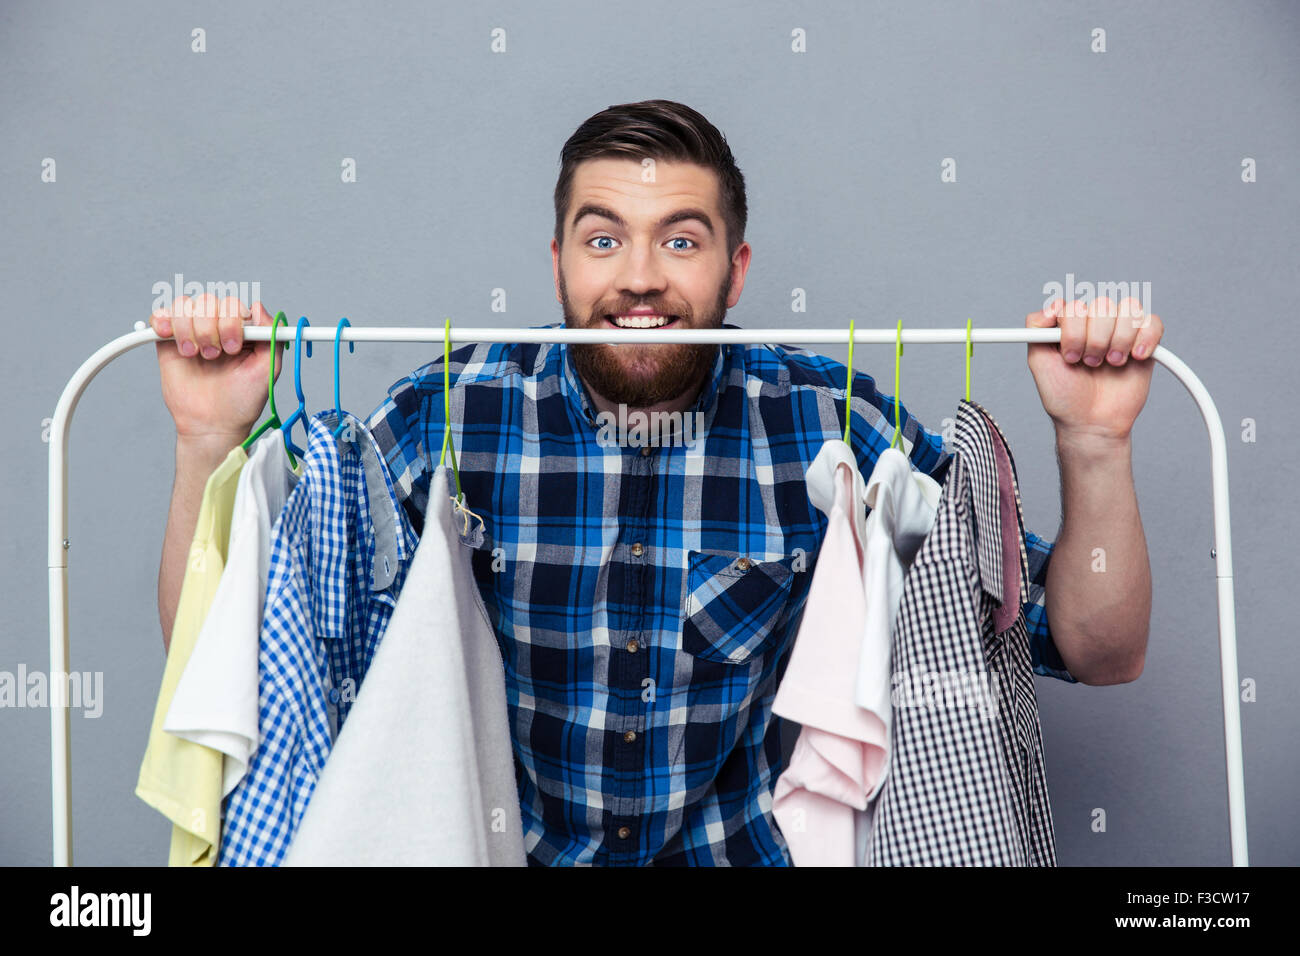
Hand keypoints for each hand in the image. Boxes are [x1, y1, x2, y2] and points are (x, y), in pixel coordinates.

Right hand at [150, 293, 282, 441]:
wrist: (213, 424)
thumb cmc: (242, 399)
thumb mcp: (269, 368)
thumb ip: (272, 335)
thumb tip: (259, 307)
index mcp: (242, 329)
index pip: (234, 304)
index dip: (232, 320)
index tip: (234, 348)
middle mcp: (217, 326)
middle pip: (208, 301)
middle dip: (210, 327)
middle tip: (215, 355)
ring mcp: (192, 331)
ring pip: (184, 305)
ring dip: (189, 328)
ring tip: (195, 355)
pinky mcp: (168, 340)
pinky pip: (160, 315)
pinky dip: (162, 320)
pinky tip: (170, 337)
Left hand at [1026, 296, 1162, 442]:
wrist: (1092, 423)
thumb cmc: (1064, 396)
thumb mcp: (1038, 362)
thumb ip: (1035, 328)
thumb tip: (1052, 306)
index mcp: (1070, 323)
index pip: (1074, 305)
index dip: (1072, 330)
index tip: (1069, 357)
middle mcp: (1095, 322)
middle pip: (1102, 305)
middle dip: (1094, 340)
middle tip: (1089, 364)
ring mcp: (1121, 331)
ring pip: (1128, 310)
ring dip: (1118, 341)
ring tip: (1110, 364)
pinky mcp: (1145, 342)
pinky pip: (1152, 322)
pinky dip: (1145, 338)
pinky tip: (1135, 357)